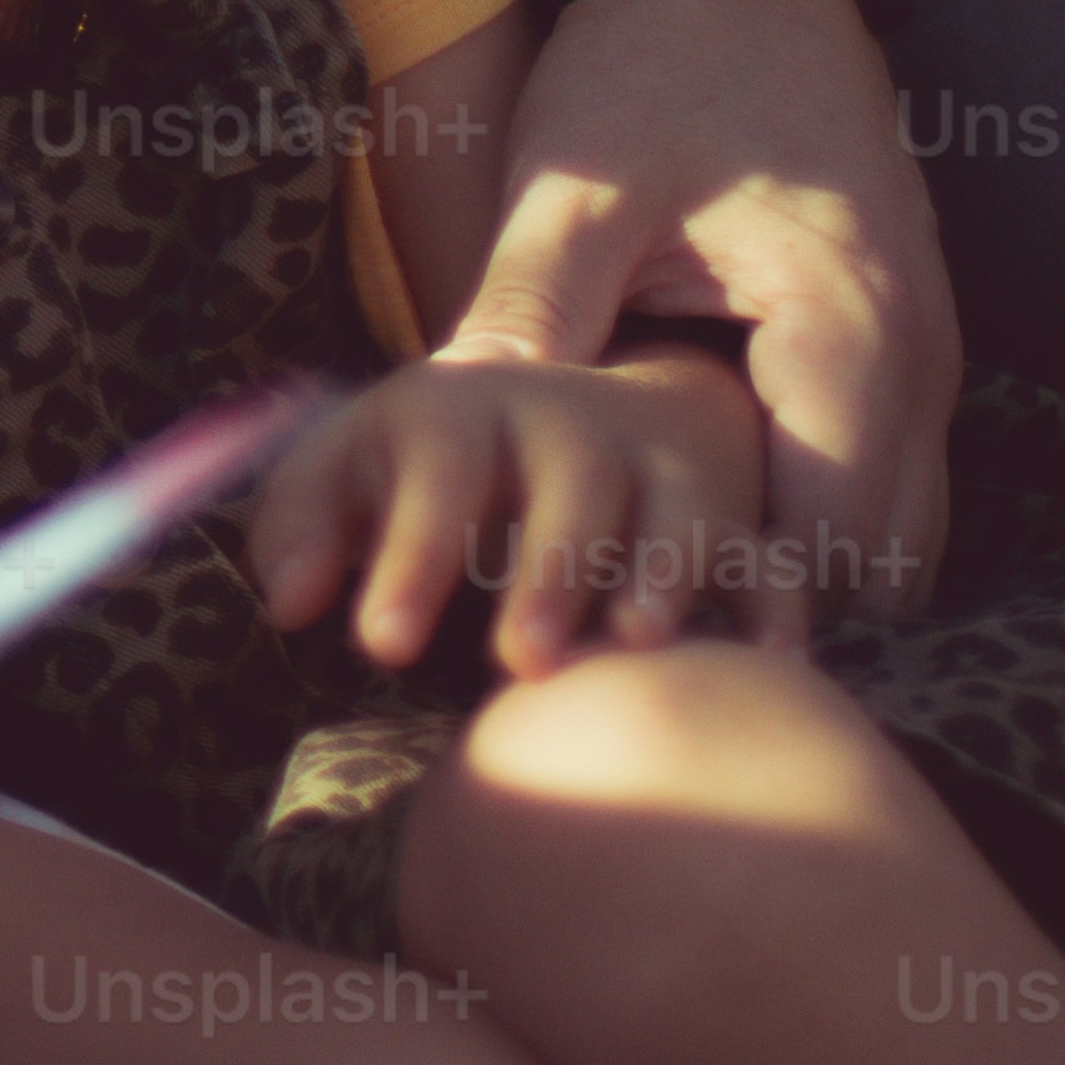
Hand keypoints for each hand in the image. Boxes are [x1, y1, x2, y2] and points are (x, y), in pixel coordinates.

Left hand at [249, 349, 774, 680]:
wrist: (564, 394)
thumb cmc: (425, 455)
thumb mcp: (352, 457)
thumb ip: (306, 520)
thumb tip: (288, 604)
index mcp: (465, 406)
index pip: (439, 471)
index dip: (413, 553)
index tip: (382, 644)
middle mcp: (571, 426)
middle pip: (570, 489)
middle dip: (545, 572)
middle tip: (520, 660)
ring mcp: (658, 466)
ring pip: (679, 514)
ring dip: (663, 577)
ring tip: (639, 648)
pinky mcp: (725, 514)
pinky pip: (770, 555)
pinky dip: (776, 606)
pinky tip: (773, 670)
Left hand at [460, 0, 951, 632]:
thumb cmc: (653, 62)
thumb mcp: (574, 183)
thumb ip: (528, 308)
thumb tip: (455, 428)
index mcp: (852, 318)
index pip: (830, 530)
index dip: (735, 596)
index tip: (627, 639)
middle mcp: (921, 352)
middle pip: (879, 555)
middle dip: (770, 605)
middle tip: (632, 640)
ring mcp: (927, 352)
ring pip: (892, 528)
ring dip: (796, 569)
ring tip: (655, 600)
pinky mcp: (899, 346)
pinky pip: (879, 474)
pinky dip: (810, 516)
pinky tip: (696, 528)